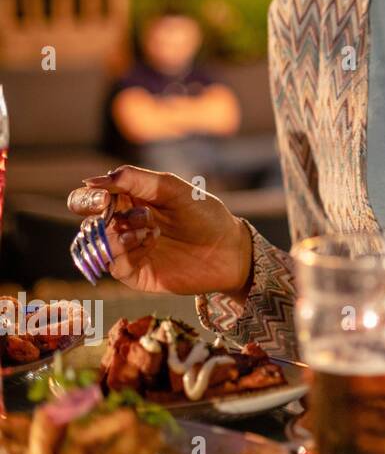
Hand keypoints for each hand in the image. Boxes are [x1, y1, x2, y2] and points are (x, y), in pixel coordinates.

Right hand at [66, 166, 251, 297]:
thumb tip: (92, 181)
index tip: (104, 198)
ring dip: (116, 234)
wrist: (228, 250)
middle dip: (96, 217)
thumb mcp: (175, 190)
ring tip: (149, 227)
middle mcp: (122, 224)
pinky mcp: (135, 273)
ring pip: (95, 244)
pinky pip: (114, 264)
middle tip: (114, 214)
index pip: (91, 197)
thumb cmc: (204, 215)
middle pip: (86, 220)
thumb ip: (137, 180)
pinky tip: (152, 241)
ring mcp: (127, 250)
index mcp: (129, 199)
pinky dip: (128, 250)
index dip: (90, 197)